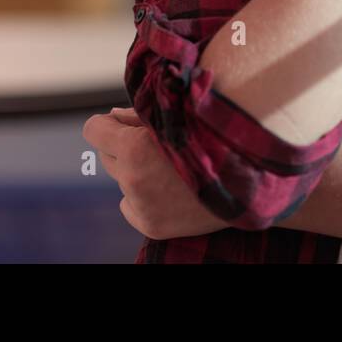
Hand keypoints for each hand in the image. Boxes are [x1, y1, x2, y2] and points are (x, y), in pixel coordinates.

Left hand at [82, 107, 230, 240]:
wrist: (248, 180)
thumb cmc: (213, 137)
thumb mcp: (177, 115)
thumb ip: (138, 115)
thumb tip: (110, 116)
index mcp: (135, 147)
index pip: (94, 130)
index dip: (107, 124)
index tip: (120, 124)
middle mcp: (133, 179)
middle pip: (107, 155)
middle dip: (124, 147)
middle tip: (157, 144)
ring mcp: (141, 205)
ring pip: (121, 179)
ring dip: (137, 171)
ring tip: (172, 168)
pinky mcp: (151, 225)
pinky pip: (129, 205)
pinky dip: (142, 197)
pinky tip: (169, 191)